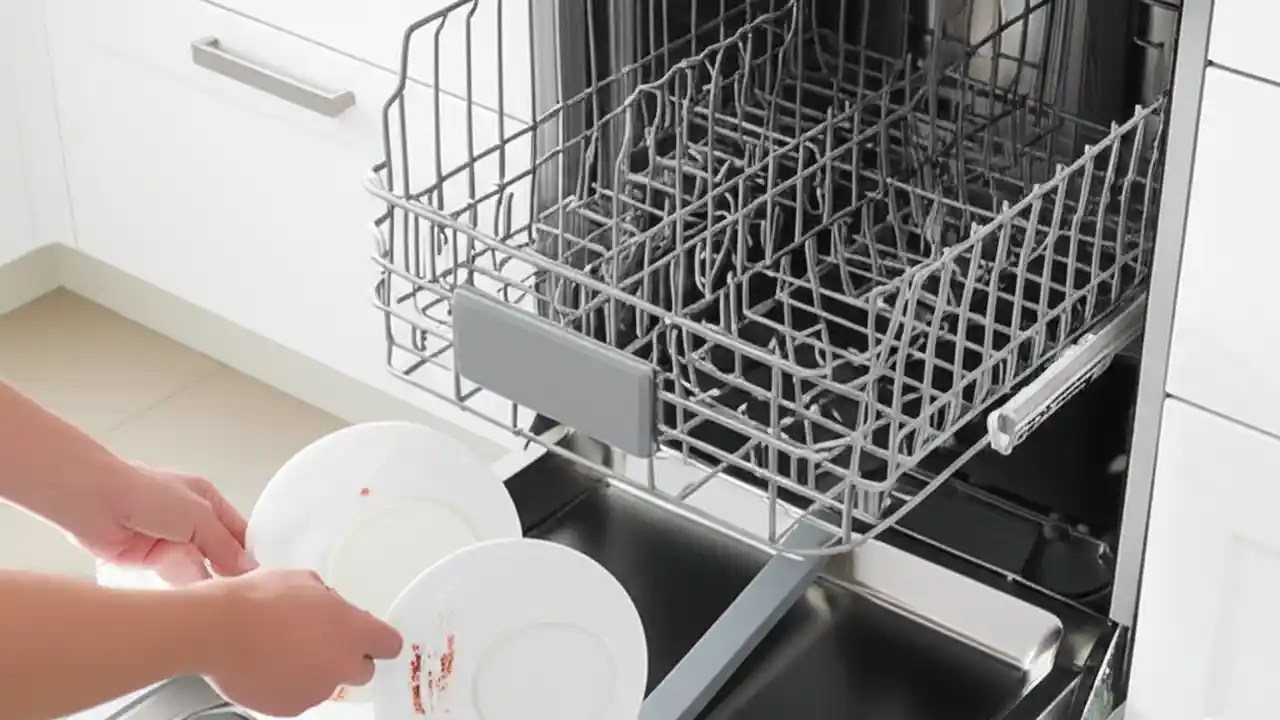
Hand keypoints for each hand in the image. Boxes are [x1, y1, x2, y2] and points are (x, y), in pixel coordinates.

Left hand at [69, 463, 255, 584]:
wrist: (95, 503)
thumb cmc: (149, 495)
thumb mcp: (199, 516)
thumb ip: (224, 544)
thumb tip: (248, 568)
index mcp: (207, 500)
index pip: (237, 532)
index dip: (247, 554)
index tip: (259, 579)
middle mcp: (188, 521)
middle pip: (216, 554)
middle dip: (224, 571)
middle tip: (236, 593)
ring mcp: (167, 542)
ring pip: (194, 568)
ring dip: (199, 579)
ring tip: (212, 595)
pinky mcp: (146, 561)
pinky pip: (170, 578)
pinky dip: (177, 585)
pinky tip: (187, 596)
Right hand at [200, 569, 403, 715]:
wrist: (216, 630)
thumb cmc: (257, 601)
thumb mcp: (304, 579)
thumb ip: (329, 598)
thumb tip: (329, 605)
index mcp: (353, 631)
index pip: (390, 644)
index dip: (379, 639)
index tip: (372, 637)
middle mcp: (341, 665)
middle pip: (363, 670)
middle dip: (348, 657)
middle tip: (322, 642)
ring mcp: (317, 690)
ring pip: (327, 683)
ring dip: (315, 670)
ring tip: (283, 649)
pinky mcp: (290, 707)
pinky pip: (299, 696)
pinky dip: (289, 685)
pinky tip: (269, 664)